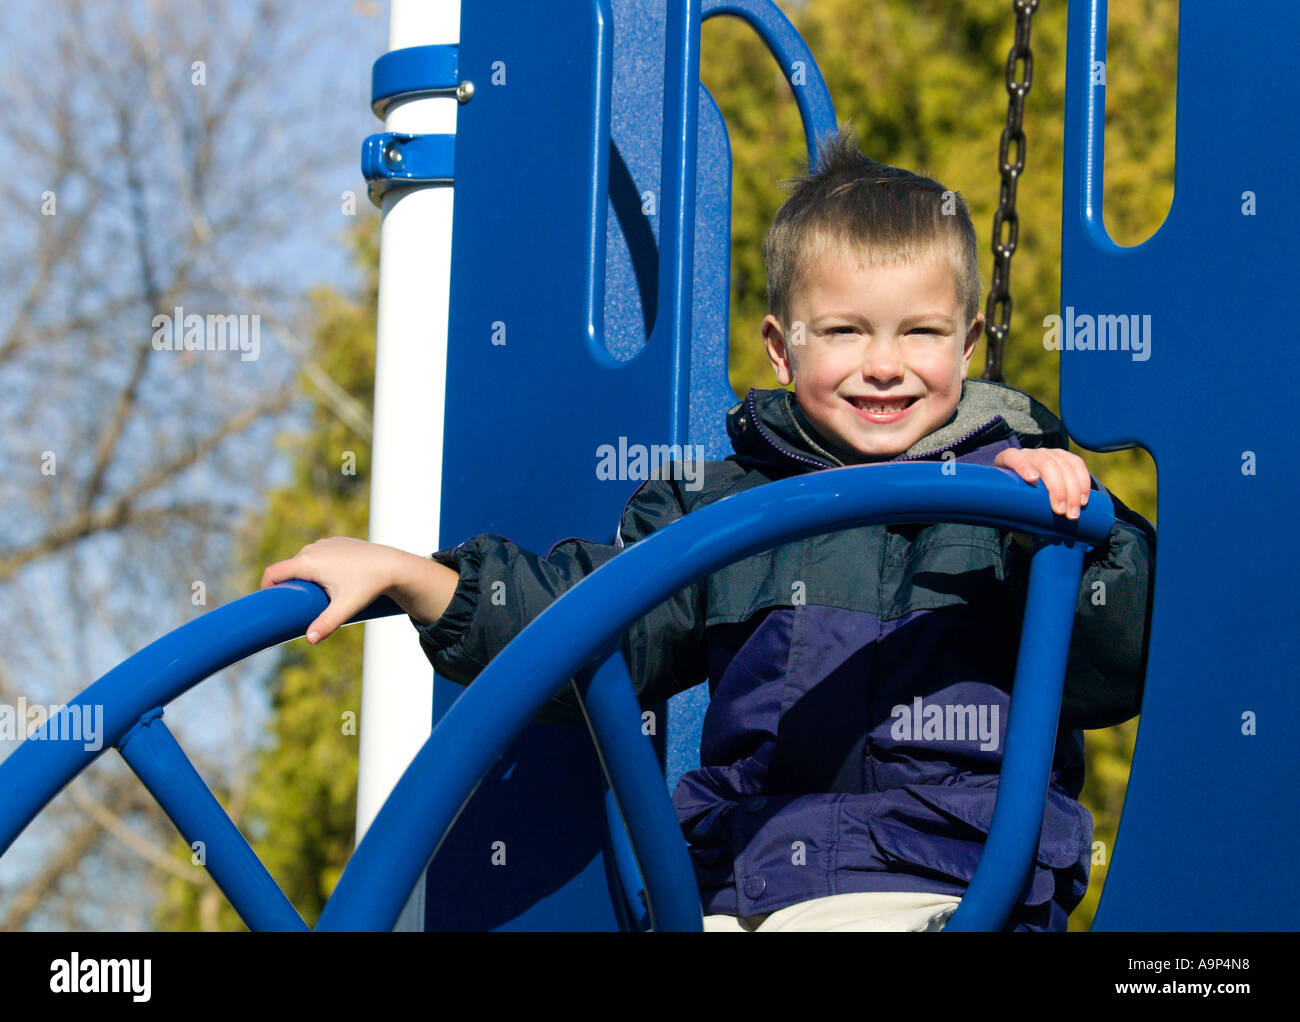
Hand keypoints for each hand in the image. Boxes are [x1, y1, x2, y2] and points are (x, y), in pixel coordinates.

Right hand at [260, 537, 409, 644]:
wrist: (392, 565)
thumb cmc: (369, 585)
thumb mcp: (346, 606)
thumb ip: (327, 623)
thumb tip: (309, 640)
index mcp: (308, 562)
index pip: (273, 572)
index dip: (265, 587)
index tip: (269, 602)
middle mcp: (312, 549)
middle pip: (288, 568)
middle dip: (288, 585)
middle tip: (293, 606)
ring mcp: (324, 543)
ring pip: (303, 560)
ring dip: (303, 575)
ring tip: (311, 594)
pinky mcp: (335, 542)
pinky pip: (317, 554)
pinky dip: (316, 566)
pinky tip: (327, 579)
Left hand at [994, 447, 1092, 550]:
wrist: (1029, 497)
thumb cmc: (1016, 505)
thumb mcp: (1009, 508)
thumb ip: (1014, 514)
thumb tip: (1026, 536)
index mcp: (1008, 463)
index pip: (1012, 457)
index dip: (1022, 465)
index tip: (1032, 480)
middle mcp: (1029, 454)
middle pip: (1045, 463)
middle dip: (1057, 488)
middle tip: (1061, 512)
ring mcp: (1048, 454)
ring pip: (1064, 465)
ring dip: (1073, 490)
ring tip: (1073, 513)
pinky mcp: (1064, 457)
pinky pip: (1077, 464)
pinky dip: (1083, 482)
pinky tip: (1083, 499)